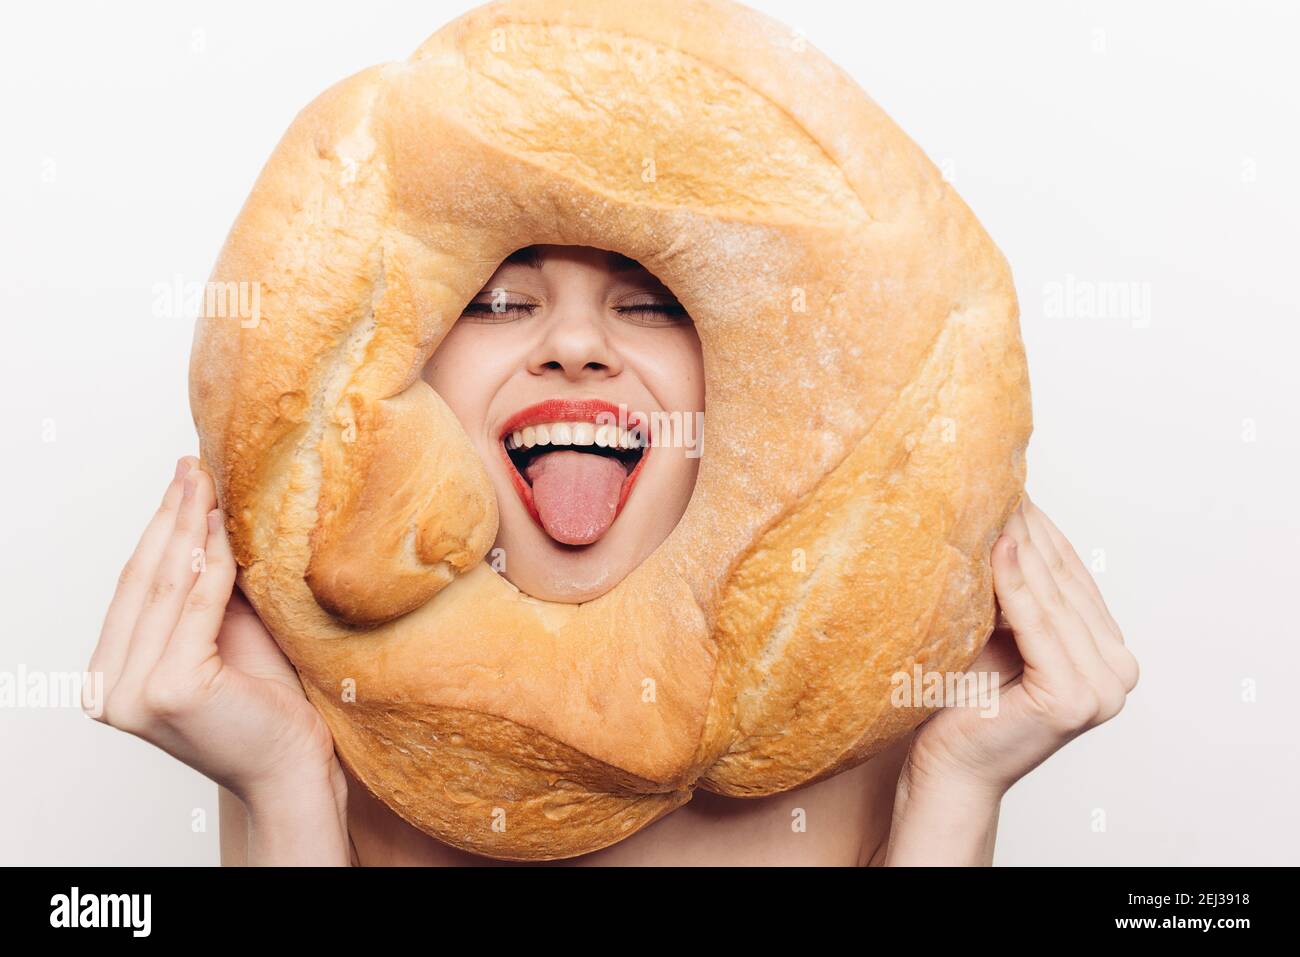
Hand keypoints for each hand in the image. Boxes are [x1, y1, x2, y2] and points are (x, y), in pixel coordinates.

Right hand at [85, 456, 349, 863]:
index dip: (156, 530)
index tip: (179, 482)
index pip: (133, 588)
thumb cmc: (263, 704)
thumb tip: (206, 516)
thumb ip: (201, 593)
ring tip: (206, 481)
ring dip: (190, 526)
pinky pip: (199, 605)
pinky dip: (213, 560)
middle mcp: (107, 690)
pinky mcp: (172, 688)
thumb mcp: (221, 636)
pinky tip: (222, 524)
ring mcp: (134, 692)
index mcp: (108, 678)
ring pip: (169, 587)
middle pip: (145, 581)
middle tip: (191, 466)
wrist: (292, 766)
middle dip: (170, 517)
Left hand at [905, 494, 1139, 798]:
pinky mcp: (1073, 699)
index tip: (1006, 481)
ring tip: (990, 501)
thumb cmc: (962, 699)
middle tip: (994, 479)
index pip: (1071, 574)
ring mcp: (1103, 689)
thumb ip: (1015, 586)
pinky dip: (1015, 586)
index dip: (1038, 528)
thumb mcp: (995, 628)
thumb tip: (1006, 507)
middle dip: (1026, 530)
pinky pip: (1037, 627)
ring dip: (1019, 547)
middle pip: (1062, 583)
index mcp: (1109, 652)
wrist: (948, 767)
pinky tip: (998, 549)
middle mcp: (1119, 671)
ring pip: (1051, 599)